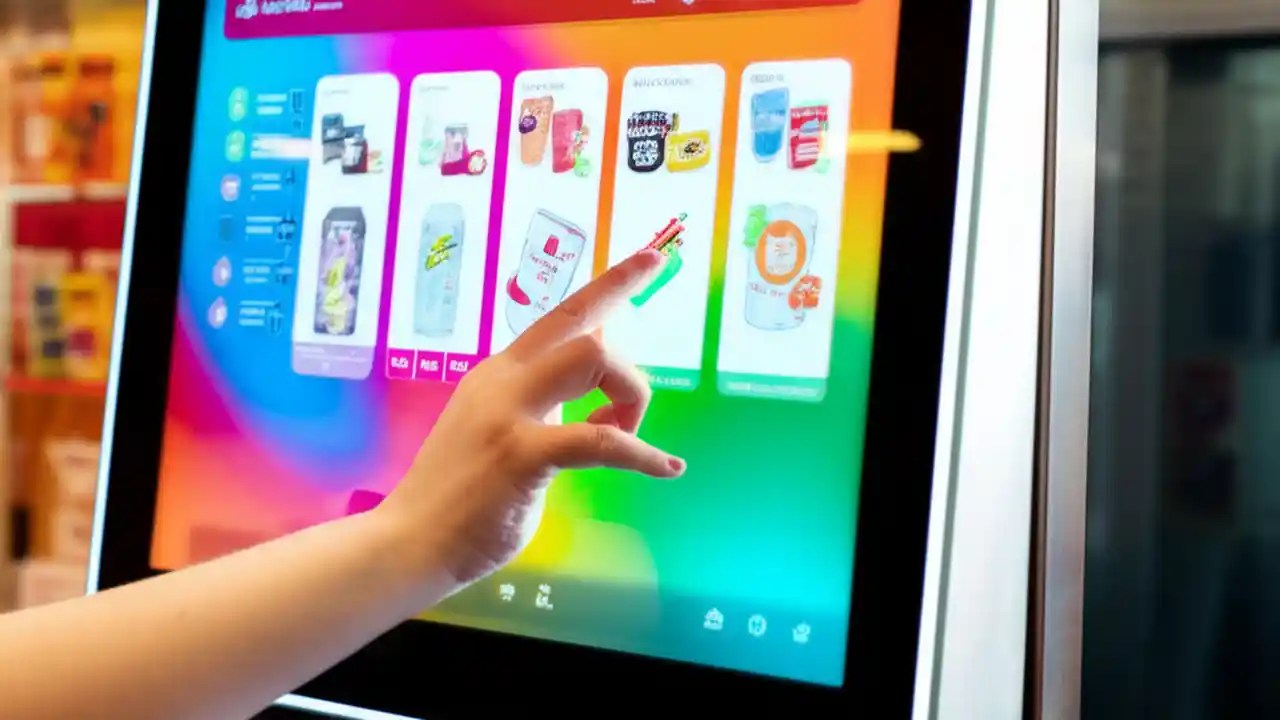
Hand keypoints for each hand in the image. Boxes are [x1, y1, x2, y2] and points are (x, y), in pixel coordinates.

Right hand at [380, 250, 685, 594]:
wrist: (408, 542)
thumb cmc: (459, 497)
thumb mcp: (500, 431)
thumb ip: (542, 405)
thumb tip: (595, 388)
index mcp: (501, 372)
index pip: (561, 312)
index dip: (612, 283)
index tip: (652, 258)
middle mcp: (504, 379)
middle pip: (586, 327)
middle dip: (629, 370)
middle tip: (631, 420)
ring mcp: (509, 413)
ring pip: (597, 358)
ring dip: (630, 399)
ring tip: (626, 444)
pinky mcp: (521, 454)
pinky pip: (602, 439)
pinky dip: (643, 455)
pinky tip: (665, 469)